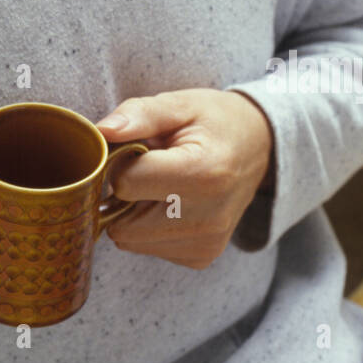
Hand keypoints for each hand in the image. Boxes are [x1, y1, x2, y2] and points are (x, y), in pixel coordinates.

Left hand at [95, 89, 273, 268]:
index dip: (122, 162)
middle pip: (122, 222)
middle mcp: (207, 219)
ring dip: (134, 212)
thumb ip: (139, 114)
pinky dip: (149, 227)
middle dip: (124, 193)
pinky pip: (147, 248)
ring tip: (163, 184)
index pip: (125, 183)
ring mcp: (205, 244)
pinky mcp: (201, 257)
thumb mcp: (180, 104)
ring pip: (129, 239)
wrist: (259, 148)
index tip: (140, 148)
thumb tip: (102, 132)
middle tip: (149, 168)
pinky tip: (172, 203)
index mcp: (202, 175)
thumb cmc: (215, 121)